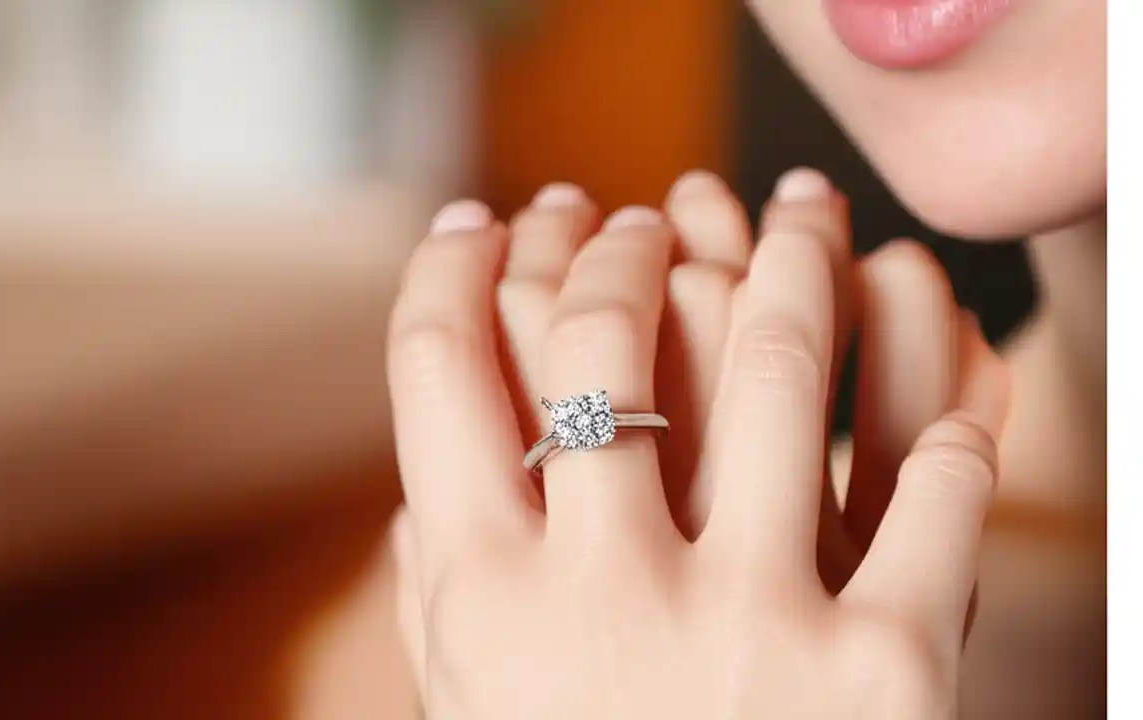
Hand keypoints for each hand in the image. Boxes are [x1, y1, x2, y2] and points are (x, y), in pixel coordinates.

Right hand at [386, 170, 1006, 718]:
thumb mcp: (474, 718)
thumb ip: (437, 601)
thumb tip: (421, 486)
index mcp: (488, 601)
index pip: (435, 368)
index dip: (446, 267)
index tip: (476, 221)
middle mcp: (605, 595)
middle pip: (598, 332)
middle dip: (609, 242)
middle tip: (626, 215)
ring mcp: (753, 627)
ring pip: (776, 360)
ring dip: (791, 259)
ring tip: (793, 211)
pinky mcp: (887, 673)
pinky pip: (933, 486)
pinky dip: (947, 414)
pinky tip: (936, 376)